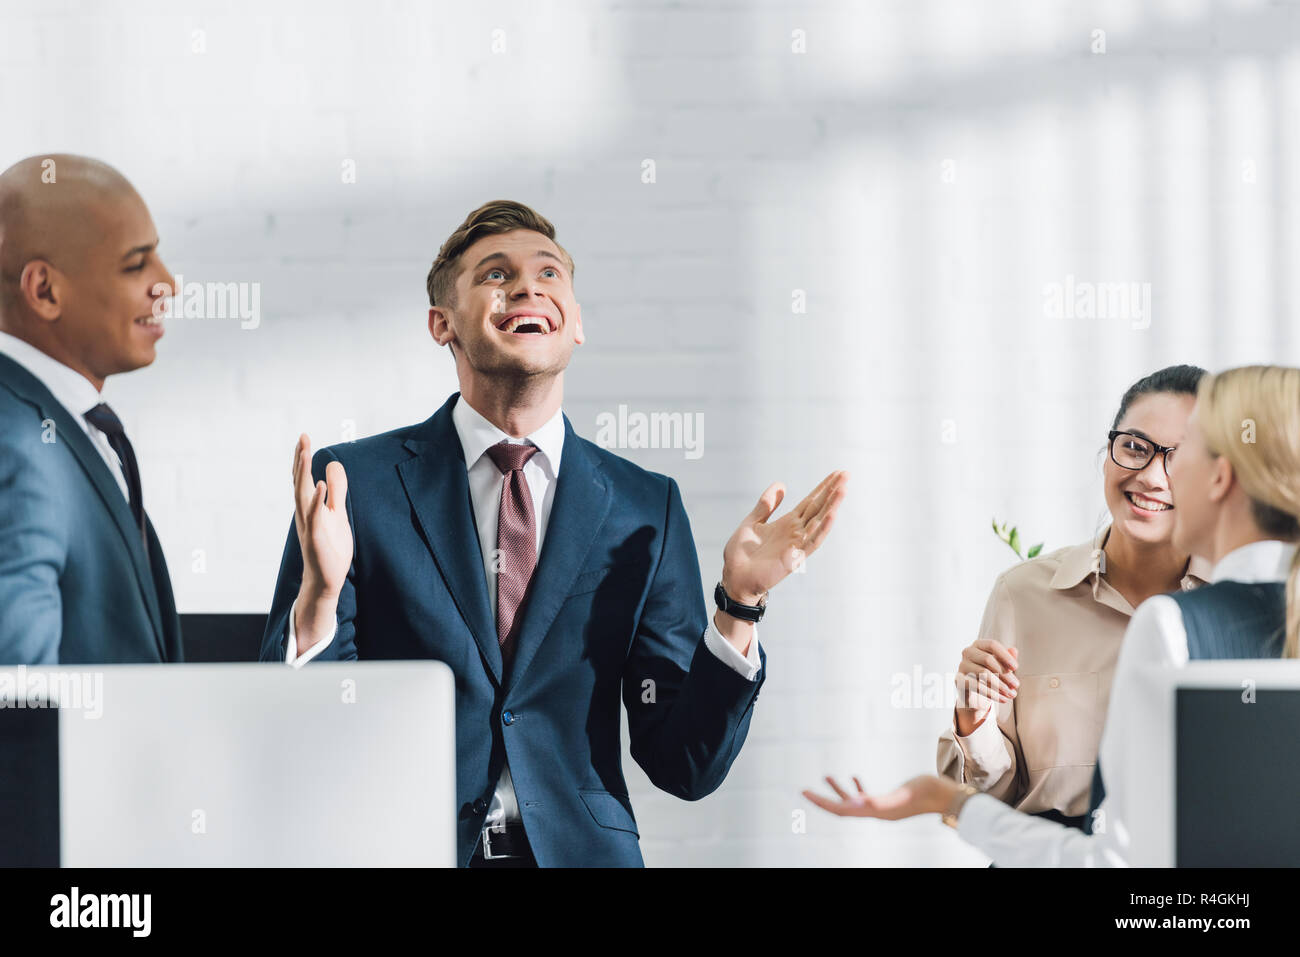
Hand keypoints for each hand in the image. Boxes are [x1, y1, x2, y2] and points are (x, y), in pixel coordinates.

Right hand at [292, 434, 351, 649]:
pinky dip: (317, 500)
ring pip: (303, 494)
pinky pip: (315, 515)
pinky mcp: (316, 537)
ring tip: (306, 452)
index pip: (303, 478)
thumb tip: (332, 464)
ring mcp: (309, 524)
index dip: (303, 458)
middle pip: (300, 481)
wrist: (326, 579)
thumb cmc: (330, 547)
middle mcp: (304, 512)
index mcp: (309, 506)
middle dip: (301, 459)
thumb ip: (337, 490)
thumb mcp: (337, 513)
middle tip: (302, 436)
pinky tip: (320, 484)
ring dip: (303, 472)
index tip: (303, 437)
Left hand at [720, 470, 848, 603]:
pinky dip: (822, 529)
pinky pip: (812, 542)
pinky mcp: (794, 558)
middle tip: (846, 474)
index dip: (823, 488)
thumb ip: (767, 505)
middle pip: (818, 508)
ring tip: (843, 489)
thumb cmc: (741, 554)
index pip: (810, 502)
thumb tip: (781, 485)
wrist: (734, 577)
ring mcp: (797, 544)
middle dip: (832, 491)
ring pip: (820, 522)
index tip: (836, 473)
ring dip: (832, 506)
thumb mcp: (753, 522)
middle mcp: (796, 532)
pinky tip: (832, 515)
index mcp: (787, 523)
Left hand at [802, 774, 962, 820]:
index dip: (821, 802)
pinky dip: (856, 787)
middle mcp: (875, 812)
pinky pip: (867, 795)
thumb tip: (860, 803)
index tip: (804, 793)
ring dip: (837, 791)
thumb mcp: (901, 795)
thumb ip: (881, 801)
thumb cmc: (926, 793)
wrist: (945, 796)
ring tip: (825, 776)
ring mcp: (881, 807)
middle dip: (822, 800)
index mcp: (874, 812)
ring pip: (853, 801)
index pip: (840, 810)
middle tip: (803, 791)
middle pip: (841, 809)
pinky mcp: (888, 800)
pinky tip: (852, 777)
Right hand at [954, 638, 1018, 735]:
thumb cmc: (990, 674)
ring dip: (1001, 685)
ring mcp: (962, 665)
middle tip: (1016, 685)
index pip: (992, 645)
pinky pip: (977, 686)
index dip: (1005, 655)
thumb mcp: (1001, 666)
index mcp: (978, 645)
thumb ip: (1008, 658)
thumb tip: (1014, 650)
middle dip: (1004, 673)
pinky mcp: (959, 680)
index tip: (1016, 668)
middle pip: (988, 659)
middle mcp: (968, 652)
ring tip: (1011, 694)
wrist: (975, 693)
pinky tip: (1003, 699)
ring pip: (983, 673)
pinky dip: (992, 694)